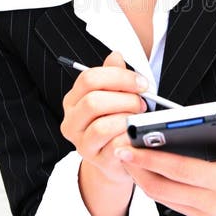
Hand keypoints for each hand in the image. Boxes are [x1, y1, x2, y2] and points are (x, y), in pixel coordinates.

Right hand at [61, 50, 147, 183]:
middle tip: (143, 103)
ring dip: (127, 120)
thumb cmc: (118, 122)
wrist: (118, 159)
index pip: (89, 79)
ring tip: (139, 119)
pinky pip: (113, 146)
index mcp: (74, 99)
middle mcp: (72, 121)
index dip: (119, 77)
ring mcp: (82, 142)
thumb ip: (115, 77)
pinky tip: (137, 134)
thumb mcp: (116, 97)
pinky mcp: (96, 160)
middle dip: (125, 99)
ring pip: (101, 126)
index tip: (142, 83)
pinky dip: (129, 137)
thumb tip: (116, 55)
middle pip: (93, 101)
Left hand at [115, 108, 215, 215]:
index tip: (131, 147)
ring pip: (160, 196)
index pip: (182, 171)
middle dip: (137, 169)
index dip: (153, 159)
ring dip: (139, 177)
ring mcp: (204, 212)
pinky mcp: (197, 214)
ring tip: (124, 154)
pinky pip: (166, 200)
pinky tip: (140, 166)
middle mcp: (213, 202)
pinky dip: (149, 183)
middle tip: (119, 148)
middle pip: (163, 188)